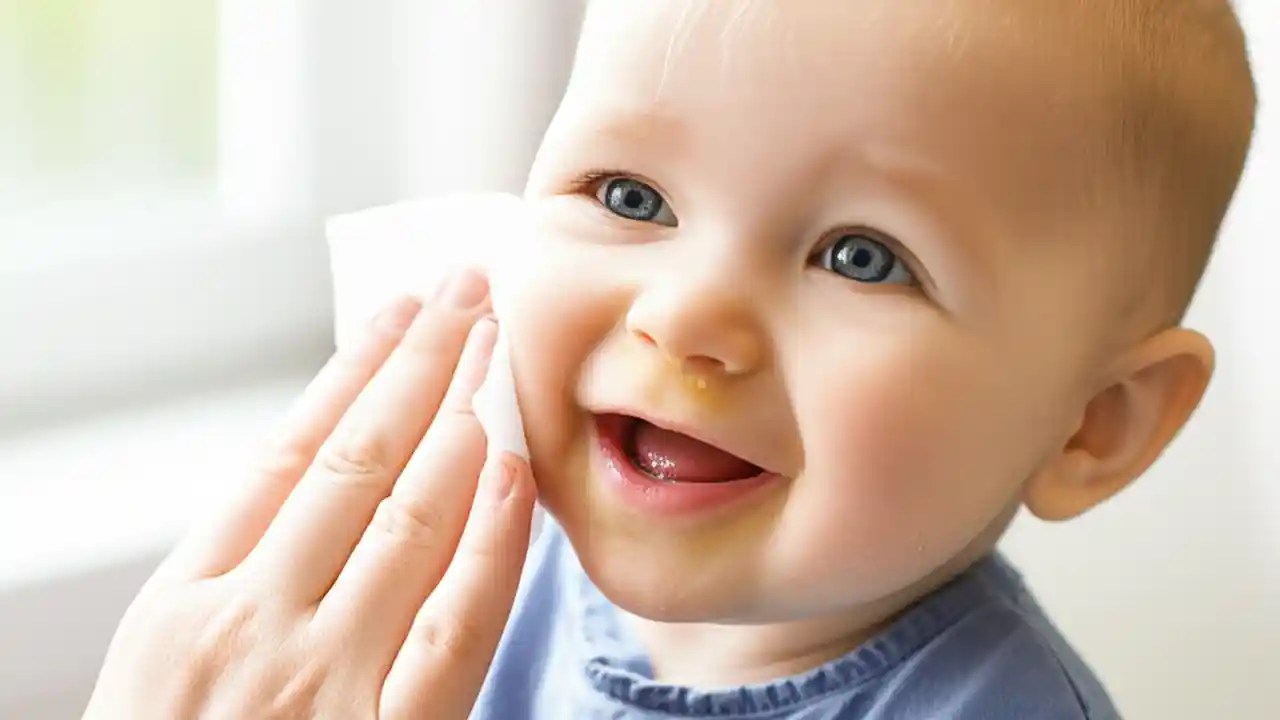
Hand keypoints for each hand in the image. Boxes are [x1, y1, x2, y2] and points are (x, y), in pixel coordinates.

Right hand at [84, 269, 535, 719]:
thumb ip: (238, 579)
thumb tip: (323, 477)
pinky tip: (515, 470)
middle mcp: (254, 627)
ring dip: (461, 418)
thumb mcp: (163, 672)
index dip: (352, 372)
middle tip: (468, 288)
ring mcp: (324, 684)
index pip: (285, 453)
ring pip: (408, 517)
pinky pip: (454, 626)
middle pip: (354, 461)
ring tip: (498, 345)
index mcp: (184, 605)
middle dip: (420, 363)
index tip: (398, 310)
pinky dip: (490, 543)